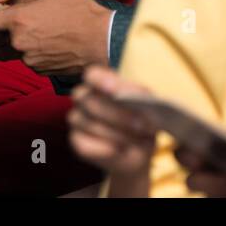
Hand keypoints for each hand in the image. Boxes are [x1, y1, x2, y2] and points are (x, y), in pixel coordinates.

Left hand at [0, 0, 111, 76]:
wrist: (103, 41)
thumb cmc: (82, 11)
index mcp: (19, 19)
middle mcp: (18, 42)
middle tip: (2, 22)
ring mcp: (27, 59)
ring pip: (6, 51)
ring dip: (8, 42)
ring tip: (27, 31)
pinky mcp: (38, 69)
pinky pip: (23, 59)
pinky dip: (27, 51)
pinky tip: (44, 41)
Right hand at [67, 65, 156, 179]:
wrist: (139, 147)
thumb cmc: (142, 119)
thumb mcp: (148, 105)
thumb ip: (141, 98)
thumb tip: (137, 99)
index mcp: (99, 81)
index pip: (92, 75)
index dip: (102, 81)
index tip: (115, 91)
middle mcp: (83, 97)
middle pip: (91, 102)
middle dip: (118, 115)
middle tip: (141, 125)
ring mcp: (77, 119)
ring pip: (89, 125)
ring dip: (116, 134)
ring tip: (138, 140)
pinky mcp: (77, 141)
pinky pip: (84, 146)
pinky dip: (104, 149)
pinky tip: (119, 150)